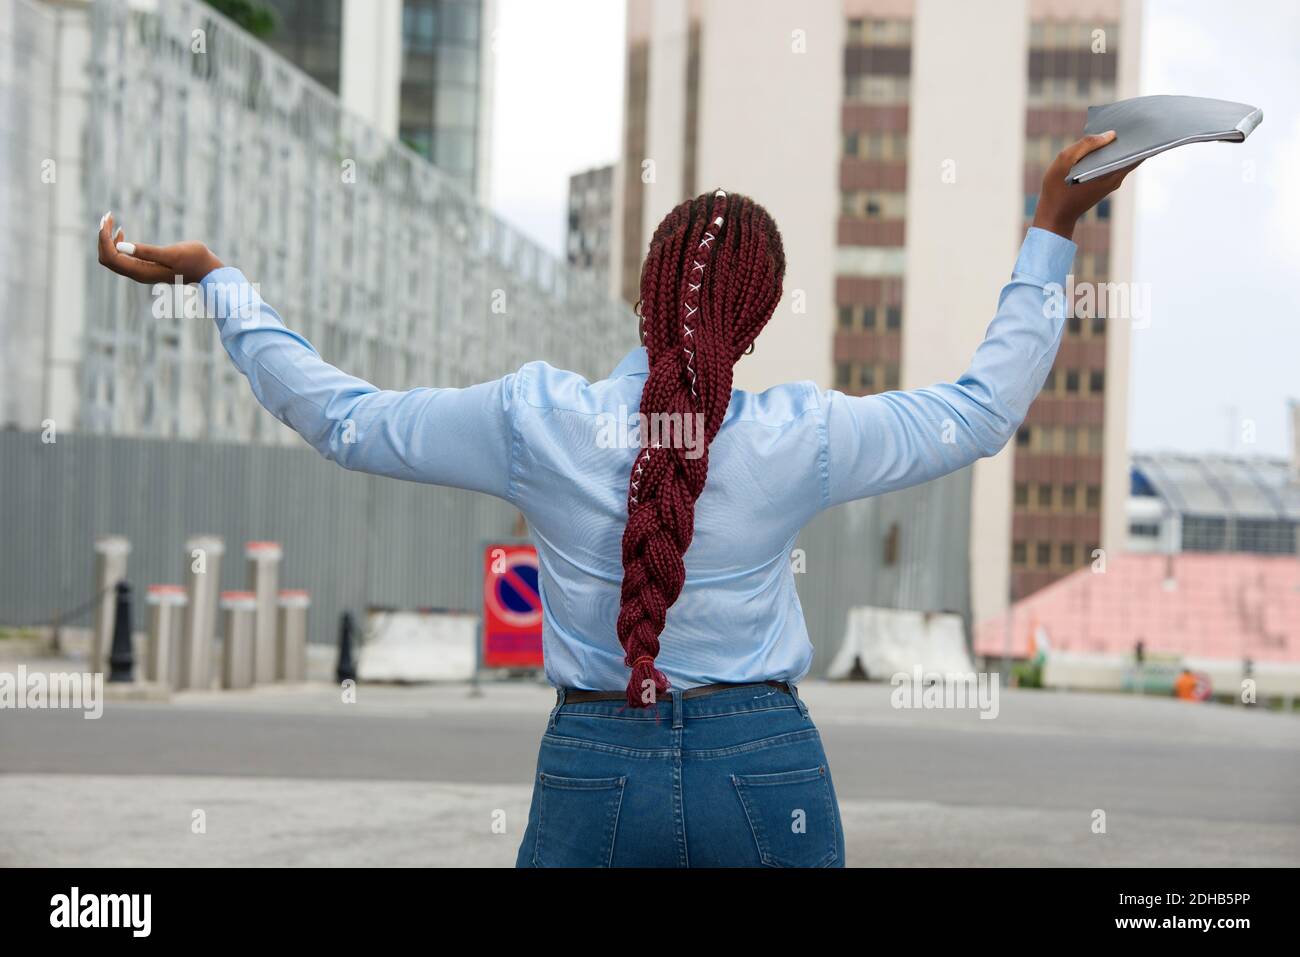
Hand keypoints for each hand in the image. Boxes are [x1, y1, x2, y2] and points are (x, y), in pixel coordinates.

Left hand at [97, 212, 223, 284]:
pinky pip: (121, 258)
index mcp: (141, 272)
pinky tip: (122, 232)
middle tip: (107, 216)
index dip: (104, 238)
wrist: (209, 270)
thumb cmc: (194, 260)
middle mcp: (138, 274)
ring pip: (112, 258)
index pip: (110, 256)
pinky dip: (117, 244)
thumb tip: (122, 247)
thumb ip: (148, 252)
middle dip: (103, 237)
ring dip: (108, 239)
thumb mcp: (173, 253)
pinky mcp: (146, 267)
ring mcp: (141, 271)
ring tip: (111, 220)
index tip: (108, 218)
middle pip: (107, 258)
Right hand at [1031, 131, 1138, 240]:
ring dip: (1119, 147)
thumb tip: (1111, 134)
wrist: (1054, 215)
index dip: (1141, 137)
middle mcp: (1116, 179)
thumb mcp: (1065, 160)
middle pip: (1130, 154)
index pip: (1137, 152)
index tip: (1143, 122)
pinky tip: (1104, 145)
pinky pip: (1113, 166)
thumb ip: (1087, 144)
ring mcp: (1111, 183)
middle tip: (1129, 120)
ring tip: (1116, 128)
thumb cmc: (1057, 188)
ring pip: (1121, 160)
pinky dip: (1111, 155)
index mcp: (1111, 173)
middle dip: (1130, 139)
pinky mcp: (1104, 186)